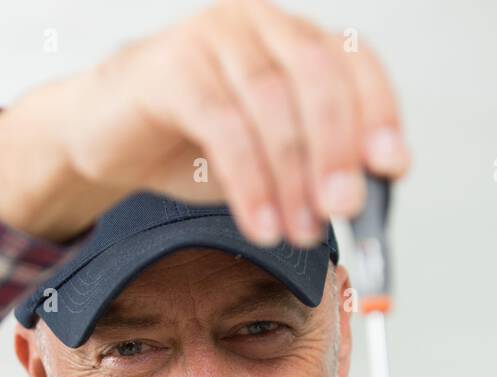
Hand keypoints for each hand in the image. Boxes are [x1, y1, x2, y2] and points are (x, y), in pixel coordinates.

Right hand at [0, 0, 409, 243]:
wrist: (104, 133)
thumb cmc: (190, 141)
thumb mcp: (267, 156)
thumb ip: (312, 168)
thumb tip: (361, 205)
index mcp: (294, 39)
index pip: (354, 62)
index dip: (379, 113)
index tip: (392, 167)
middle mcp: (260, 26)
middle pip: (317, 79)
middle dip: (338, 151)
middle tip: (345, 208)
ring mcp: (214, 38)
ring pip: (271, 104)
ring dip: (293, 177)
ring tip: (300, 231)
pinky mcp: (171, 68)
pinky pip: (223, 125)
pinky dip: (249, 182)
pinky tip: (260, 222)